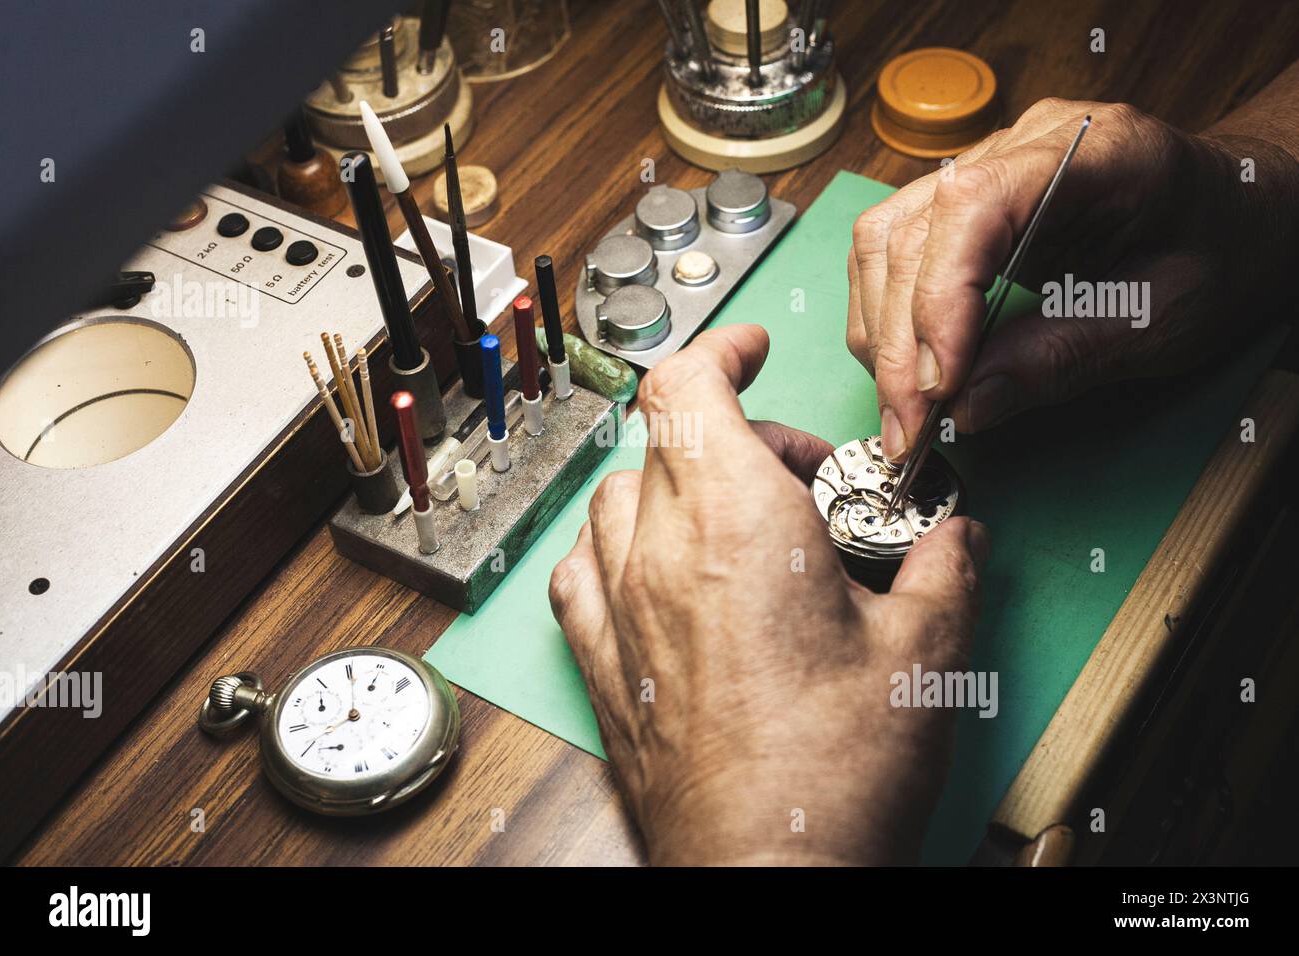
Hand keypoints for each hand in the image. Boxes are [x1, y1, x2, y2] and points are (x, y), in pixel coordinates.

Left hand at [548, 325, 989, 865]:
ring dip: (676, 486)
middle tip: (806, 483)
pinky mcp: (603, 667)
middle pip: (667, 438)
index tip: (754, 353)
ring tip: (739, 525)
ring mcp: (619, 610)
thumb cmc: (834, 774)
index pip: (688, 384)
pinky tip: (657, 576)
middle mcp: (659, 554)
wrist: (767, 872)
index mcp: (737, 522)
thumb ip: (946, 570)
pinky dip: (615, 550)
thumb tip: (958, 538)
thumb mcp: (926, 655)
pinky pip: (580, 574)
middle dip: (739, 434)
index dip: (722, 351)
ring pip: (619, 498)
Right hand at [847, 96, 1298, 461]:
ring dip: (881, 336)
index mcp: (1097, 150)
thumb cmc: (1222, 251)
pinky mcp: (964, 203)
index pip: (977, 206)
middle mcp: (1025, 144)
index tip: (942, 384)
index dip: (943, 299)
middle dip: (901, 344)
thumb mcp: (1164, 319)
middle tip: (909, 429)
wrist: (1240, 213)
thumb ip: (1064, 357)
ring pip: (884, 242)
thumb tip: (967, 406)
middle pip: (914, 232)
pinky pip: (890, 252)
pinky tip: (905, 371)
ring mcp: (986, 166)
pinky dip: (885, 319)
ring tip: (903, 412)